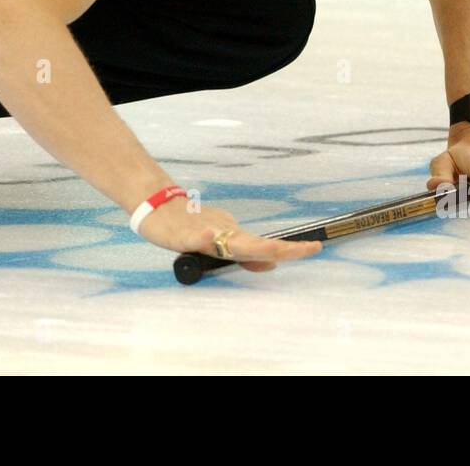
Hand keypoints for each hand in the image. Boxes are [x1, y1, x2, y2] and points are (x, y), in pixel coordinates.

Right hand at [137, 199, 321, 271]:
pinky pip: (191, 238)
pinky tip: (208, 236)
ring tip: (274, 249)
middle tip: (309, 249)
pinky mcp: (179, 235)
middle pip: (252, 244)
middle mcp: (222, 232)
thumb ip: (245, 253)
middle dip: (280, 249)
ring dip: (249, 246)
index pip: (265, 246)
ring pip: (227, 241)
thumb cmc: (190, 224)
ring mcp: (201, 232)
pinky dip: (200, 237)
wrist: (156, 203)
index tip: (314, 248)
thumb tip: (272, 265)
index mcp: (232, 236)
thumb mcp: (220, 239)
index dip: (288, 249)